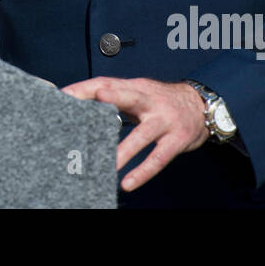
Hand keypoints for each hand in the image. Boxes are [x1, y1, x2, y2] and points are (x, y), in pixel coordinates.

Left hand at [62, 76, 207, 191]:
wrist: (201, 105)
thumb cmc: (162, 101)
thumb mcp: (139, 93)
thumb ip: (114, 97)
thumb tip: (81, 102)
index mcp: (136, 87)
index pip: (106, 82)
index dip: (85, 88)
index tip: (63, 95)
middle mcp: (149, 100)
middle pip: (129, 96)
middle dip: (111, 96)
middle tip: (90, 102)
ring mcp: (164, 120)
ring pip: (142, 134)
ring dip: (124, 150)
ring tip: (106, 164)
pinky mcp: (177, 139)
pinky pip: (158, 157)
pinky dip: (143, 171)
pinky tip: (128, 183)